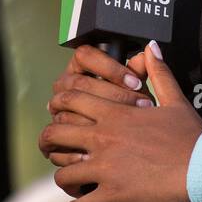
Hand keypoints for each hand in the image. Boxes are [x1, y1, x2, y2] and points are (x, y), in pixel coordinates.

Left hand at [39, 41, 201, 201]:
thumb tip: (151, 48)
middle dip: (48, 141)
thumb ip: (158, 73)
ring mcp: (106, 167)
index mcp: (116, 113)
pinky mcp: (113, 194)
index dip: (58, 105)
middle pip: (55, 134)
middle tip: (54, 148)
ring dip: (64, 176)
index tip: (58, 114)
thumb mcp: (175, 100)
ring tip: (73, 180)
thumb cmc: (192, 136)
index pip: (70, 100)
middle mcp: (104, 138)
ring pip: (63, 171)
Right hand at [41, 44, 152, 167]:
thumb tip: (148, 54)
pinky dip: (82, 142)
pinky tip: (105, 147)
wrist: (113, 144)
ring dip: (100, 119)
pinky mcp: (54, 134)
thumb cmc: (124, 110)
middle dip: (113, 94)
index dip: (110, 68)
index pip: (84, 56)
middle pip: (79, 82)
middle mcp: (64, 85)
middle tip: (141, 105)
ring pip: (70, 108)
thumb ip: (137, 72)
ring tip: (128, 128)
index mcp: (79, 67)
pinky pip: (59, 134)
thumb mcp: (132, 90)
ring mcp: (56, 108)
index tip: (136, 82)